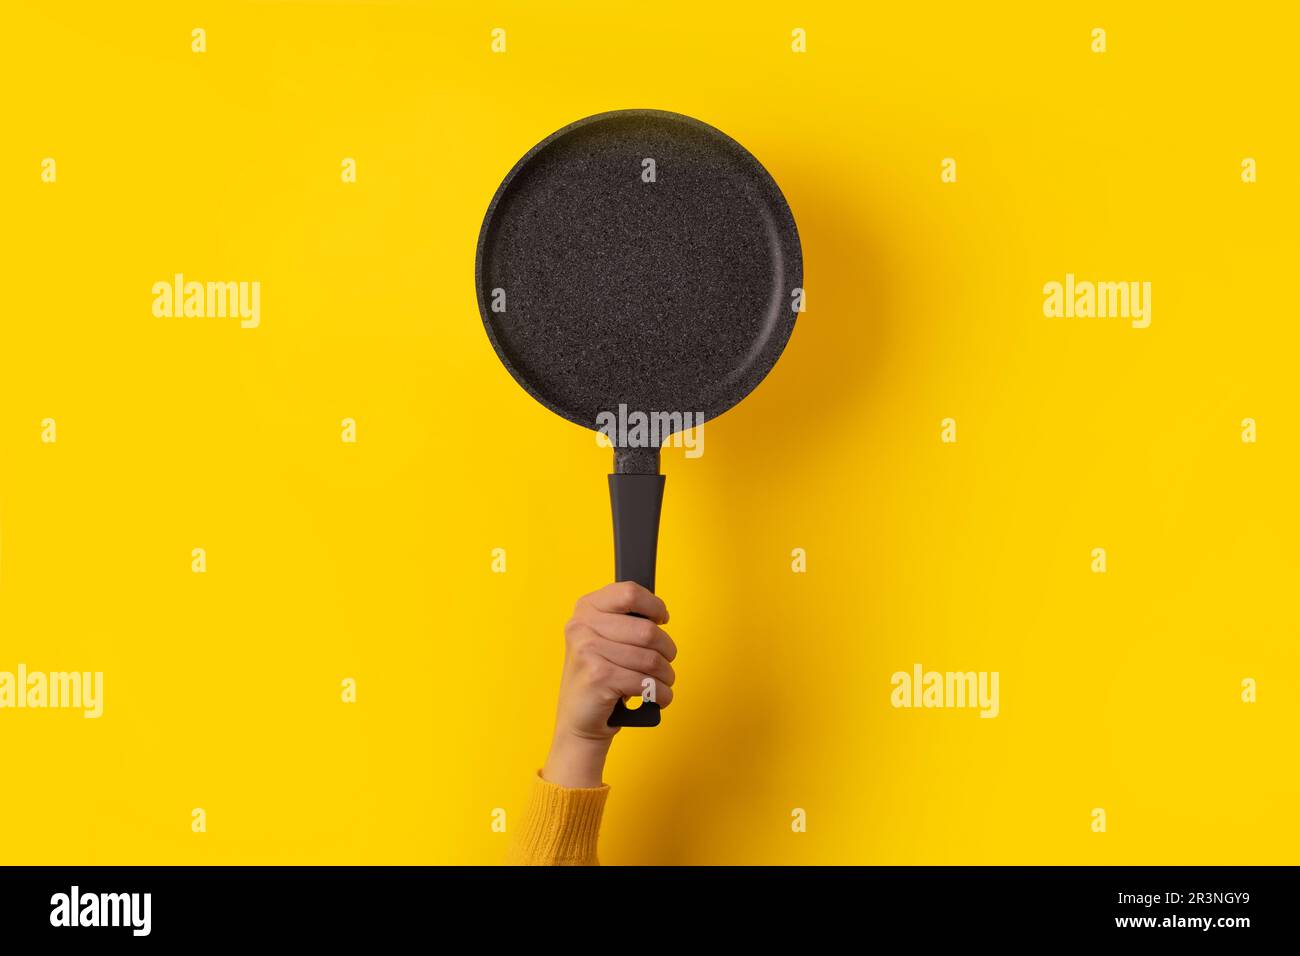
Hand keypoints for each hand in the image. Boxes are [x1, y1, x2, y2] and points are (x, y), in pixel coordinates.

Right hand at [541, 582, 676, 786]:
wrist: (579, 723)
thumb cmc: (600, 679)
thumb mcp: (604, 640)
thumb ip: (624, 622)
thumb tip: (659, 616)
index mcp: (585, 609)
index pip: (629, 592)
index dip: (654, 606)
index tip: (662, 619)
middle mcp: (582, 626)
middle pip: (648, 631)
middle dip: (667, 651)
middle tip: (665, 664)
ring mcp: (588, 651)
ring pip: (652, 659)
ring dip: (666, 676)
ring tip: (661, 684)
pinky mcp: (598, 677)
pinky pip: (646, 682)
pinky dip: (660, 694)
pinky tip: (656, 698)